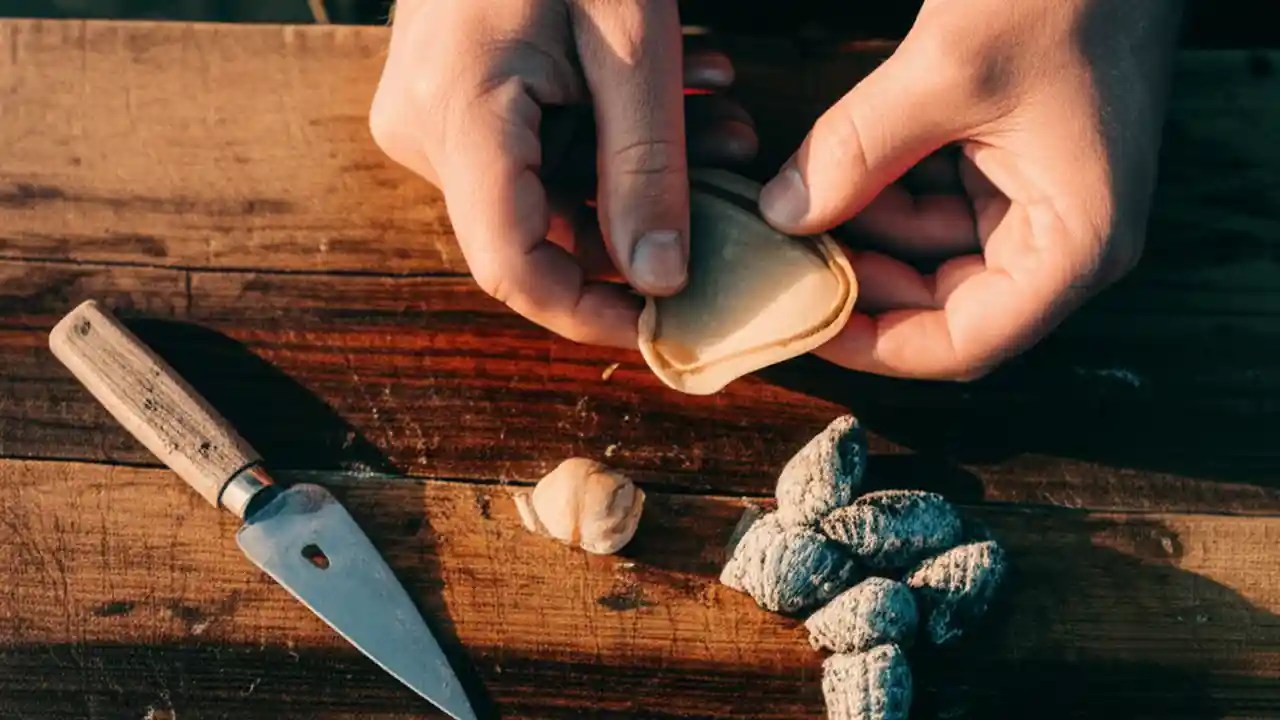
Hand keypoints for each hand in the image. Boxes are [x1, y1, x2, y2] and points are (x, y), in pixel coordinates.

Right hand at [370, 0, 756, 347]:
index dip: (589, 313)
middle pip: (540, 227)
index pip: (512, 267)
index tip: (666, 322)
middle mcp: (425, 133)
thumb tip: (661, 282)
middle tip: (731, 178)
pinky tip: (680, 89)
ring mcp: (433, 115)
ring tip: (722, 115)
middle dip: (646, 217)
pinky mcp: (454, 98)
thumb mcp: (630, 46)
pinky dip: (612, 134)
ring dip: (644, 167)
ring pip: (549, 188)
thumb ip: (647, 169)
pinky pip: (537, 148)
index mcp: (457, 120)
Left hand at [759, 0, 1183, 379]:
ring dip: (863, 237)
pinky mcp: (1014, 163)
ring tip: (791, 215)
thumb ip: (857, 148)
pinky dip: (883, 194)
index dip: (877, 346)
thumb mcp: (946, 70)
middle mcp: (1064, 236)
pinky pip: (936, 203)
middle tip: (781, 264)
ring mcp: (1040, 198)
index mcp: (1075, 241)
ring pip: (931, 255)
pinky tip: (828, 174)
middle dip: (861, 284)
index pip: (966, 343)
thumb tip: (780, 215)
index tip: (802, 324)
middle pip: (944, 305)